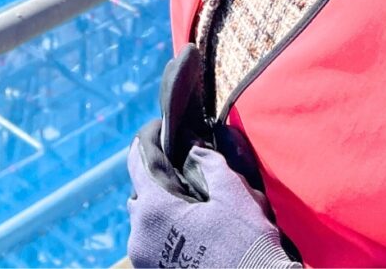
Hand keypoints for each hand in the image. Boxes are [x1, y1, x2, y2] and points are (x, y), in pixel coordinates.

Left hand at [126, 121, 296, 267]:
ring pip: (145, 221)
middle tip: (182, 169)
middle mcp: (139, 236)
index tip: (160, 129)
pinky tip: (190, 229)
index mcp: (154, 210)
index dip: (148, 141)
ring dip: (161, 208)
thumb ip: (210, 164)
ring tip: (189, 202)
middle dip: (158, 179)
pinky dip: (164, 231)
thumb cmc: (248, 246)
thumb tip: (194, 148)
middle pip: (141, 194)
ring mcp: (144, 259)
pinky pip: (151, 243)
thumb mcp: (235, 196)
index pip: (138, 163)